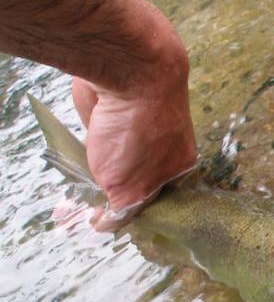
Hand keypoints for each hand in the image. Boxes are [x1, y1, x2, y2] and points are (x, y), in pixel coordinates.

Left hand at [72, 55, 195, 230]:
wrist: (131, 72)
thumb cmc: (143, 131)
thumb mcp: (130, 188)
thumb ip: (122, 212)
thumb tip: (106, 227)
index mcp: (178, 170)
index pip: (156, 203)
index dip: (131, 217)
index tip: (104, 229)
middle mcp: (160, 153)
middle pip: (132, 186)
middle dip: (106, 205)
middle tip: (80, 220)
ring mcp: (135, 135)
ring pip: (110, 169)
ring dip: (89, 187)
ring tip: (68, 208)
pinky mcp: (110, 119)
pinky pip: (93, 148)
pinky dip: (79, 163)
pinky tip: (66, 176)